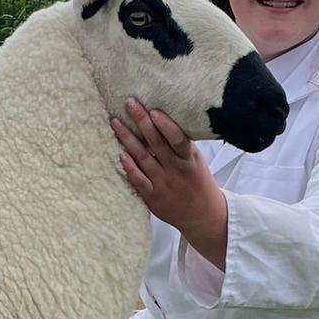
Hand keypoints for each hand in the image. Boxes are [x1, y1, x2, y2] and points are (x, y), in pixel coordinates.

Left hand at [113, 99, 228, 268]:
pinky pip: (138, 180)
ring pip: (143, 158)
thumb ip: (181, 145)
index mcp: (189, 159)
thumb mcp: (196, 161)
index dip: (166, 125)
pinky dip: (129, 167)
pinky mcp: (152, 197)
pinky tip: (119, 153)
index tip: (154, 110)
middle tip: (129, 103)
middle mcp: (175, 170)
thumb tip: (162, 119)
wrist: (202, 215)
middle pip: (156, 143)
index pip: (178, 139)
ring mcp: (163, 184)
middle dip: (141, 121)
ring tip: (115, 122)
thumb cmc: (197, 181)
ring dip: (127, 139)